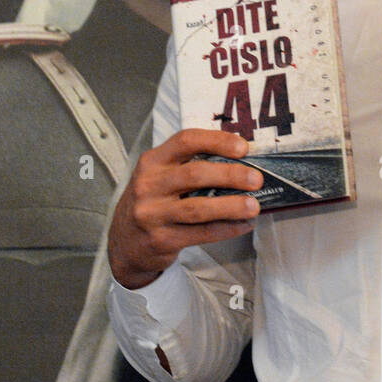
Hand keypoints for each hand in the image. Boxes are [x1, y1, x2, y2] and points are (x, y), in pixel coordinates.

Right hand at [109, 129, 261, 288]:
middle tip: (256, 179)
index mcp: (153, 161)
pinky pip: (201, 233)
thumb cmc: (154, 200)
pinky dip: (227, 229)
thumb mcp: (161, 175)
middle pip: (195, 174)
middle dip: (230, 175)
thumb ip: (190, 164)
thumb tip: (242, 160)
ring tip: (254, 206)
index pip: (186, 141)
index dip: (216, 141)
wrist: (125, 241)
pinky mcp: (161, 240)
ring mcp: (153, 214)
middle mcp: (149, 185)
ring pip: (198, 208)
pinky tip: (243, 225)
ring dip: (231, 206)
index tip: (243, 147)